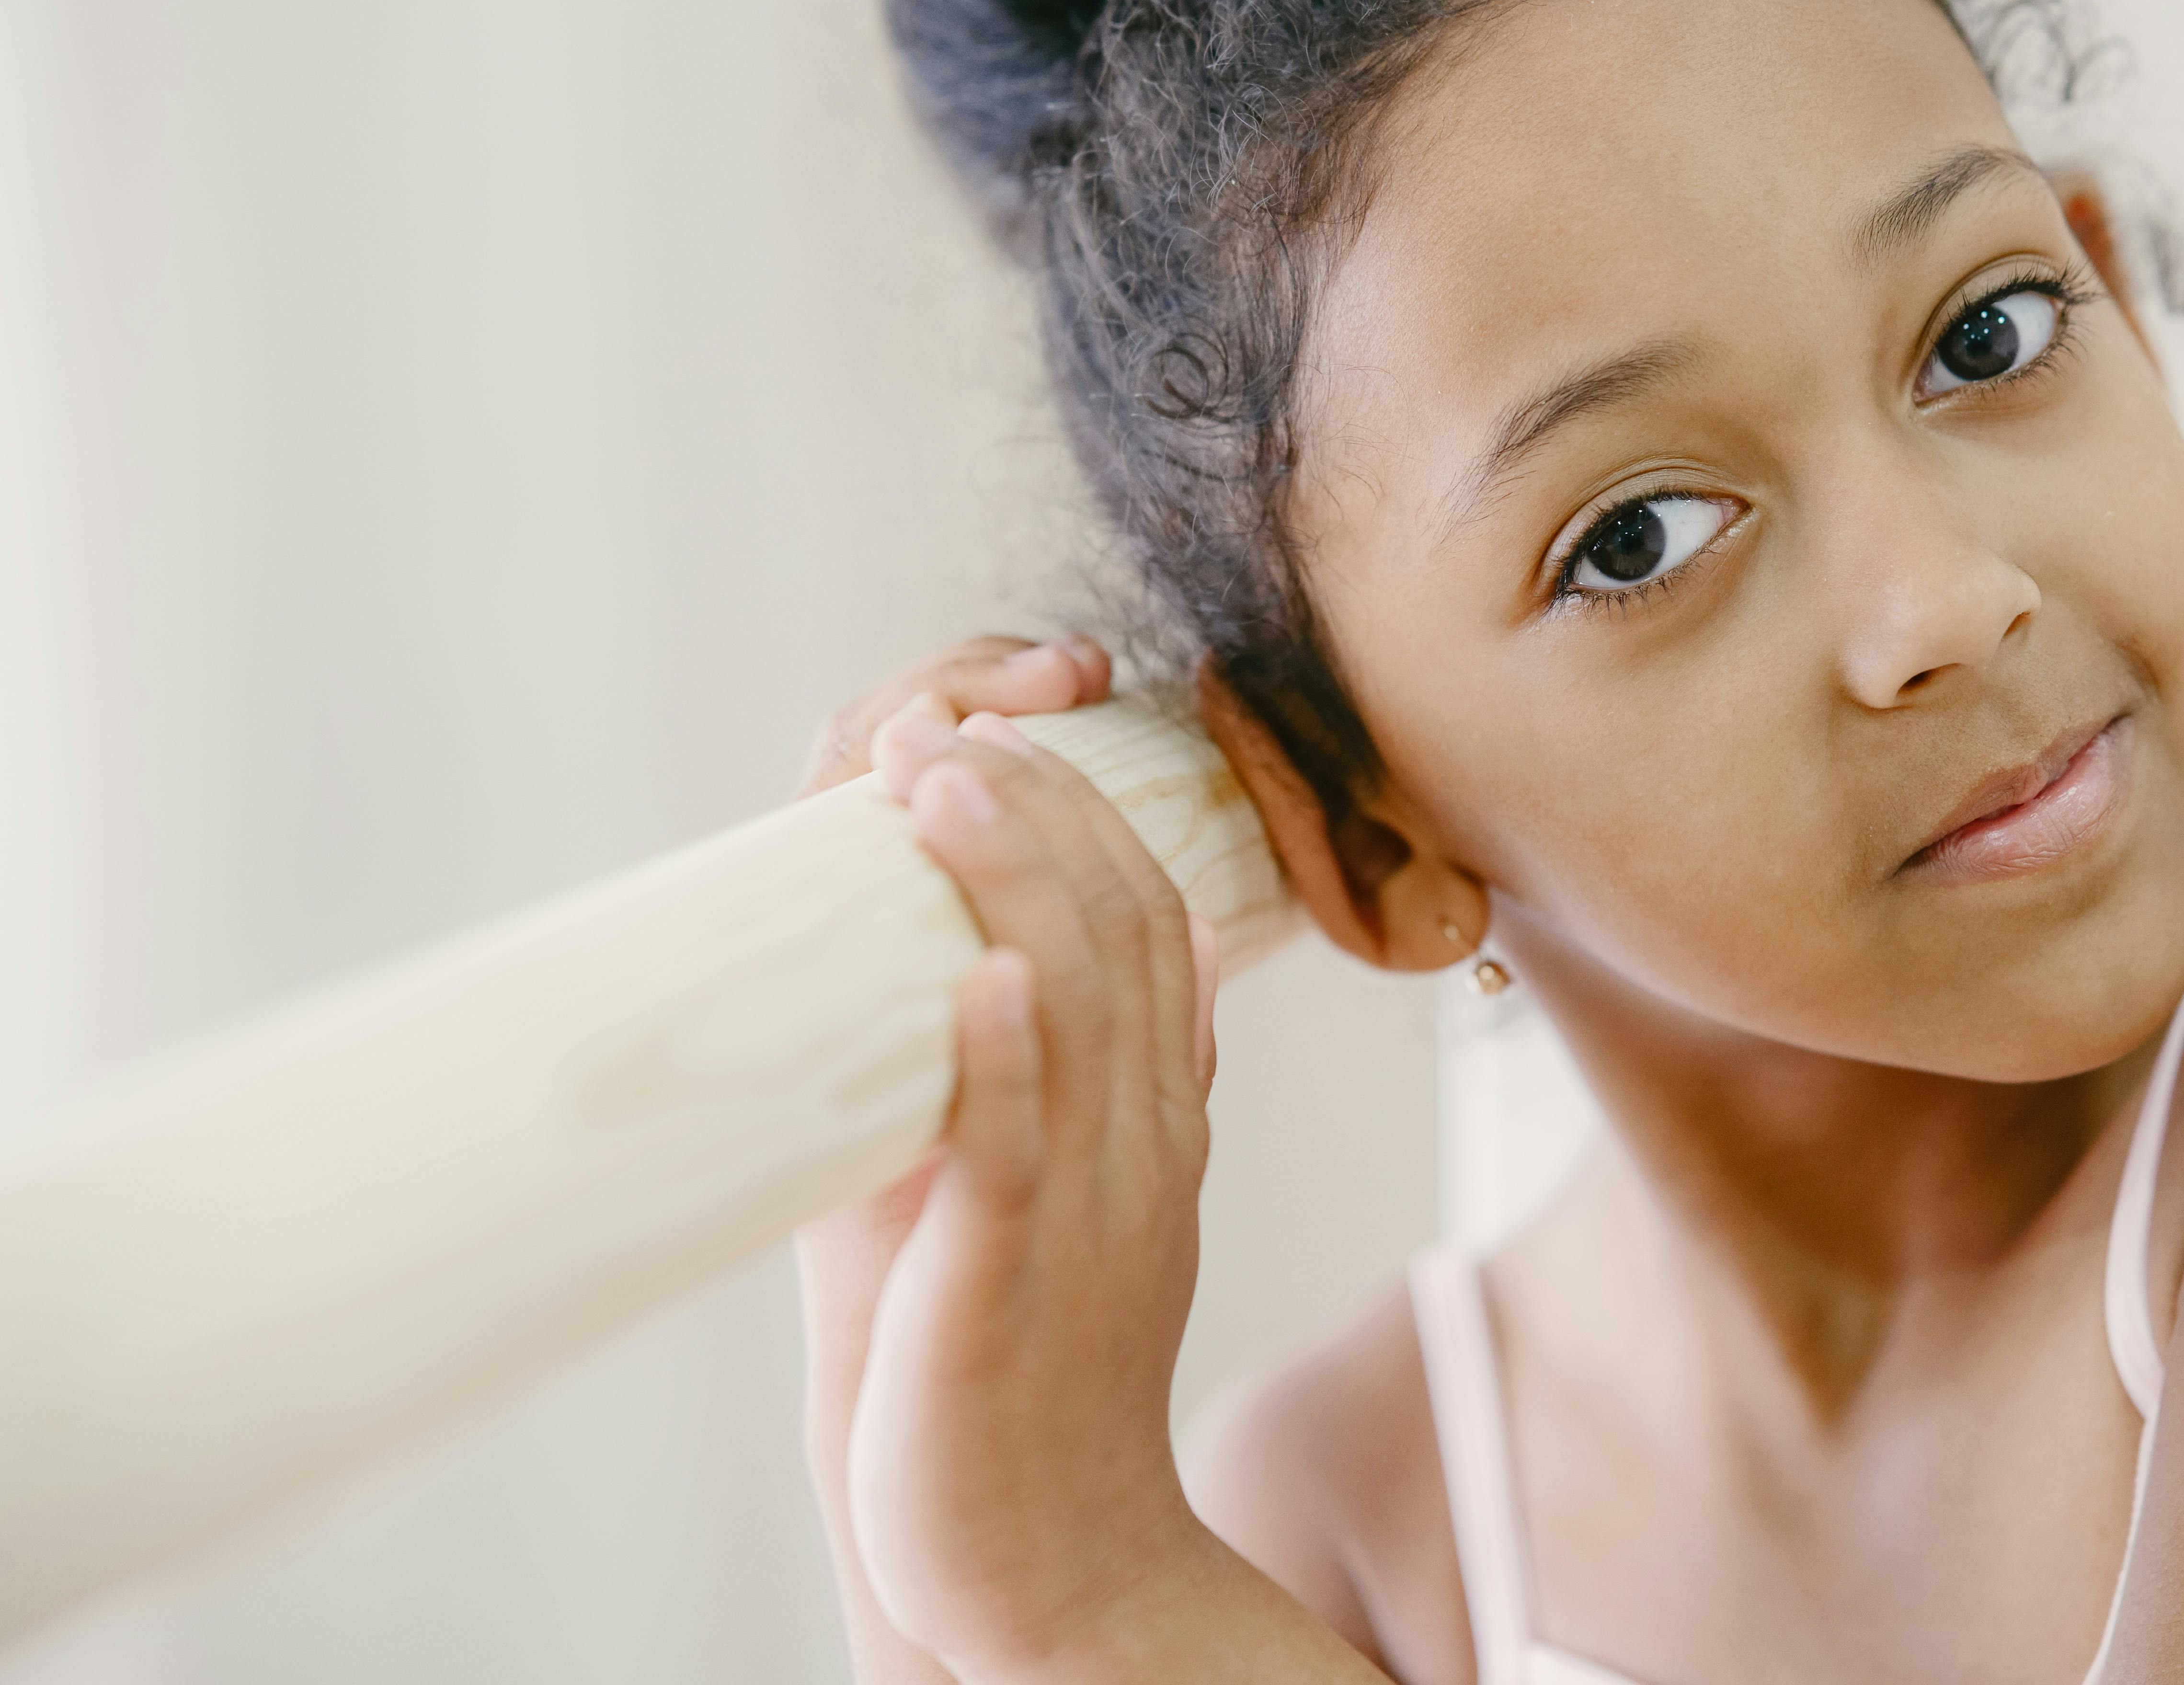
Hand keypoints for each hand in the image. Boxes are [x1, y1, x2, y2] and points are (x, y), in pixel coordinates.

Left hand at [792, 635, 1117, 1684]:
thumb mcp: (1039, 1203)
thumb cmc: (1014, 1377)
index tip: (1009, 709)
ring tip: (943, 776)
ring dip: (1010, 880)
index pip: (1147, 910)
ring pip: (1076, 1008)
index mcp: (1147, 1113)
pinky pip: (1019, 1157)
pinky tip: (982, 978)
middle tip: (948, 715)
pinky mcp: (1011, 1286)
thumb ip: (1023, 1088)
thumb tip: (987, 965)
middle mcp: (1135, 1141)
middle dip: (1036, 800)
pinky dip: (1004, 1060)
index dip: (1086, 796)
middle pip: (1117, 926)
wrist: (1050, 1567)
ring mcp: (1087, 1209)